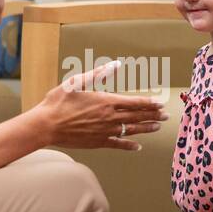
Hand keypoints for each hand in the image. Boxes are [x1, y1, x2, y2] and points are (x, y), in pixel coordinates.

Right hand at [32, 60, 168, 150]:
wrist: (46, 125)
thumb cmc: (59, 101)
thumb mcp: (77, 81)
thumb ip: (98, 74)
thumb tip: (115, 64)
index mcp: (106, 101)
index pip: (135, 102)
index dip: (149, 103)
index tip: (160, 104)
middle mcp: (109, 117)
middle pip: (137, 116)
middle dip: (153, 115)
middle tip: (166, 116)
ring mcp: (105, 131)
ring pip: (131, 130)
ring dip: (146, 128)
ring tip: (157, 127)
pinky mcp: (98, 142)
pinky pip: (118, 144)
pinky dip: (129, 145)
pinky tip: (138, 147)